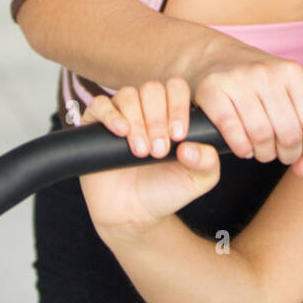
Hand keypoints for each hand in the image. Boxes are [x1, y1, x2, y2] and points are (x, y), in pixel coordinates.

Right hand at [79, 80, 220, 238]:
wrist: (133, 214)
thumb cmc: (167, 190)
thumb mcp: (198, 179)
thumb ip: (208, 161)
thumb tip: (189, 146)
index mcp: (173, 111)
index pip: (176, 88)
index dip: (178, 106)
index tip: (178, 136)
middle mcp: (147, 108)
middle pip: (152, 89)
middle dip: (158, 119)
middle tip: (159, 151)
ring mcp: (121, 114)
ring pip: (128, 95)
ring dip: (137, 121)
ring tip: (141, 151)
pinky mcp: (95, 125)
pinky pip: (100, 105)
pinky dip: (110, 115)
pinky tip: (120, 132)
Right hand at [189, 44, 302, 175]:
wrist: (210, 56)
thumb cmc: (255, 82)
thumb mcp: (287, 93)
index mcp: (292, 72)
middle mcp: (266, 72)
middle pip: (289, 134)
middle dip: (287, 154)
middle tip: (279, 153)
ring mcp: (238, 80)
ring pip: (261, 136)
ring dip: (264, 153)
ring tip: (261, 150)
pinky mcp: (212, 90)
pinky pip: (233, 133)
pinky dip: (241, 148)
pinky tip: (243, 146)